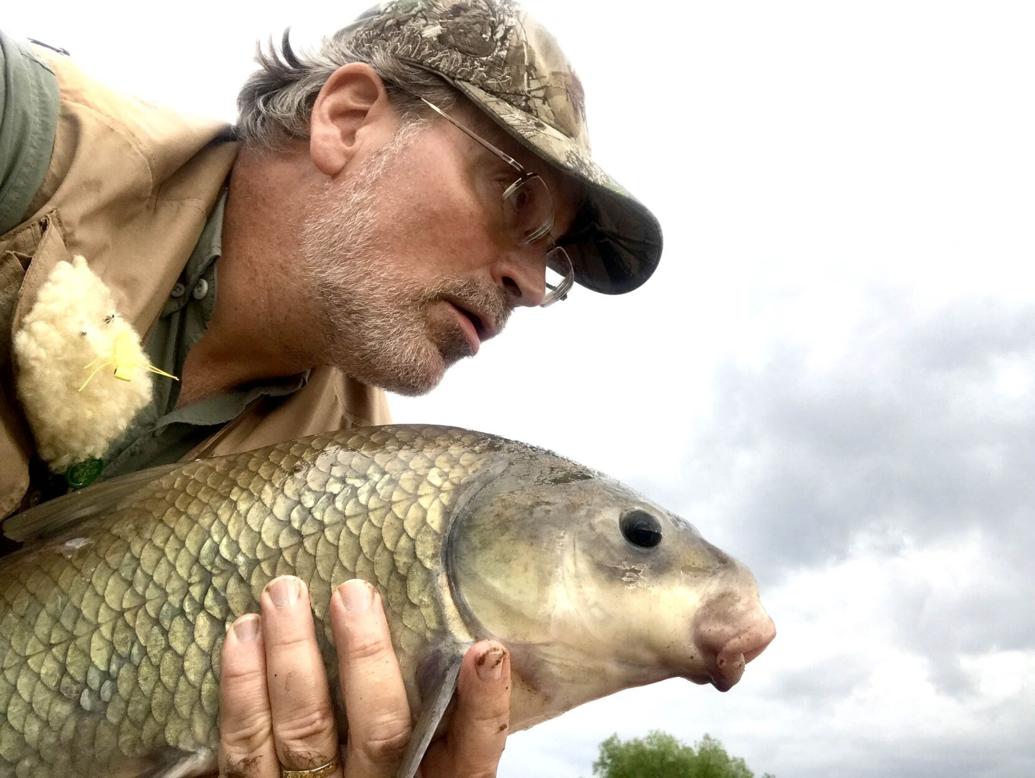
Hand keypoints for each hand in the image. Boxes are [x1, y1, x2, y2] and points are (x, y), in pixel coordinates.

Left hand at [217, 576, 511, 777]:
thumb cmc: (384, 765)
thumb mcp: (422, 753)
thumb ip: (436, 710)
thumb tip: (465, 631)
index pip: (470, 754)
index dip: (482, 705)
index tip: (487, 649)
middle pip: (379, 734)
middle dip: (365, 657)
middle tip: (352, 592)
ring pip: (303, 732)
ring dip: (291, 655)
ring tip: (284, 594)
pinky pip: (243, 748)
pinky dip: (241, 687)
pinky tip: (242, 635)